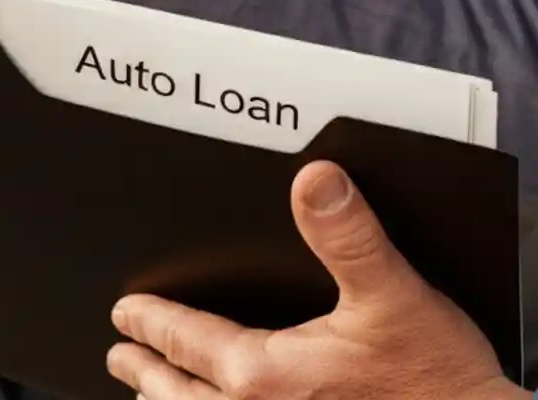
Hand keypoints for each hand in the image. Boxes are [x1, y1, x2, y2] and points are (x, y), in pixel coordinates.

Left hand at [107, 160, 527, 399]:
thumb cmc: (438, 381)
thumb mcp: (393, 295)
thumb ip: (347, 236)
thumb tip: (314, 181)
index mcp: (263, 374)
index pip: (184, 340)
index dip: (149, 322)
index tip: (124, 313)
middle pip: (177, 393)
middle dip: (144, 371)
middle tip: (120, 357)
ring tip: (150, 396)